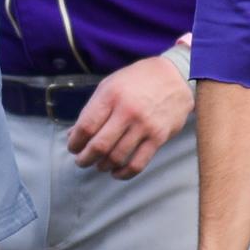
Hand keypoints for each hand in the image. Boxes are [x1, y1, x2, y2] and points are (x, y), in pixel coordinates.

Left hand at [66, 56, 192, 178]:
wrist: (176, 76)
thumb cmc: (138, 80)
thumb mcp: (110, 85)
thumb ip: (92, 110)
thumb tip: (73, 134)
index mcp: (111, 95)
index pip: (86, 126)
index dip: (75, 142)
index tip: (73, 147)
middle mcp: (127, 111)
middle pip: (99, 145)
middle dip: (85, 158)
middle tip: (82, 161)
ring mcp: (144, 126)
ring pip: (117, 157)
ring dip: (103, 166)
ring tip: (99, 165)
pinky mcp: (158, 137)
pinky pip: (138, 164)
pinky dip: (123, 173)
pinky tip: (116, 172)